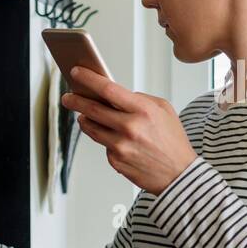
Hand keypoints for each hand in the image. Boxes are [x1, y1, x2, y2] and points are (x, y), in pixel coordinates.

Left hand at [61, 67, 197, 194]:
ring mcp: (120, 146)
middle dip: (75, 100)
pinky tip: (112, 137)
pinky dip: (104, 139)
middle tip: (68, 97)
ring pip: (91, 128)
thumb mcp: (164, 110)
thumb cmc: (172, 141)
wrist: (179, 174)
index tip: (76, 73)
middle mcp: (129, 127)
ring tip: (83, 114)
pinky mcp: (115, 160)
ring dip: (84, 119)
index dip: (89, 79)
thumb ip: (140, 99)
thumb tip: (116, 95)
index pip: (108, 89)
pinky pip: (103, 145)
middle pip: (92, 109)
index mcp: (142, 110)